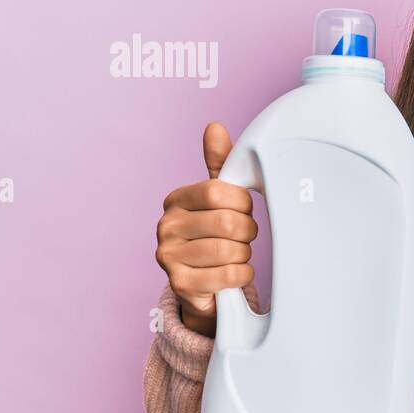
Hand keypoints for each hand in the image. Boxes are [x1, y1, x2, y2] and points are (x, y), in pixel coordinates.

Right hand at [154, 122, 257, 335]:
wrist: (206, 286)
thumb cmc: (216, 235)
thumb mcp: (220, 200)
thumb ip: (221, 166)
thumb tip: (214, 127)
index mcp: (176, 200)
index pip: (219, 192)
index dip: (243, 203)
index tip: (245, 210)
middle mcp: (166, 226)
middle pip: (228, 223)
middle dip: (247, 232)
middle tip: (244, 237)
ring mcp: (168, 256)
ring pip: (228, 250)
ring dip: (244, 254)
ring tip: (237, 254)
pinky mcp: (180, 284)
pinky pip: (227, 275)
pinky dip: (241, 274)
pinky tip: (236, 271)